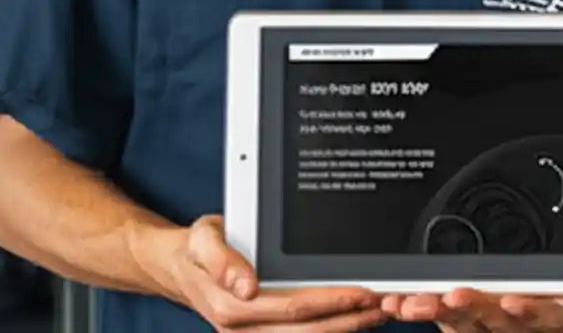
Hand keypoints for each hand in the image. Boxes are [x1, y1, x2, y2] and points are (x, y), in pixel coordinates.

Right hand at [149, 215, 387, 331]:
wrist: (179, 266)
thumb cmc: (195, 250)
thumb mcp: (201, 239)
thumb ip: (221, 260)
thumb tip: (246, 285)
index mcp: (231, 305)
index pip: (292, 308)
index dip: (331, 303)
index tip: (362, 293)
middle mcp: (242, 327)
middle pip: (307, 331)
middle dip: (350, 319)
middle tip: (383, 305)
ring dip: (345, 328)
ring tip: (378, 313)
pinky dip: (330, 330)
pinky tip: (353, 320)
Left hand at [381, 230, 562, 332]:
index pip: (546, 317)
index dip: (529, 313)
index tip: (514, 302)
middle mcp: (524, 328)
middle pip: (495, 324)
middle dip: (472, 312)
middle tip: (453, 297)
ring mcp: (493, 328)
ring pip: (461, 325)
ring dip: (435, 314)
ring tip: (412, 303)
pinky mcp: (467, 321)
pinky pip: (441, 319)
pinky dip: (418, 309)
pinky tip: (394, 300)